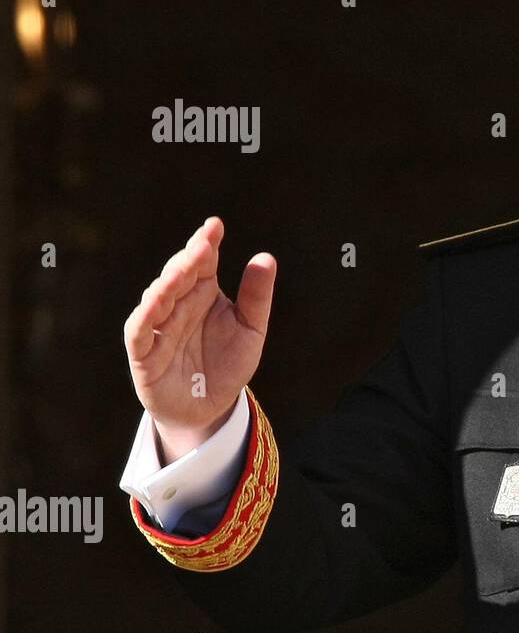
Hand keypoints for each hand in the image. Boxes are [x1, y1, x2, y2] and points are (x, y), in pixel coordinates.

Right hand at [123, 218, 276, 461]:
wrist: (213, 406)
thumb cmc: (229, 363)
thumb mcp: (252, 330)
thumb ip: (257, 297)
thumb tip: (265, 257)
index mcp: (203, 292)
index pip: (203, 262)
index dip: (206, 244)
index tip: (215, 226)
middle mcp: (178, 304)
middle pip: (179, 276)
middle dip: (189, 259)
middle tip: (203, 245)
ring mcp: (159, 327)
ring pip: (157, 299)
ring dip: (168, 284)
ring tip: (183, 269)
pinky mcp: (144, 354)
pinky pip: (140, 332)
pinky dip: (145, 316)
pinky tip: (155, 300)